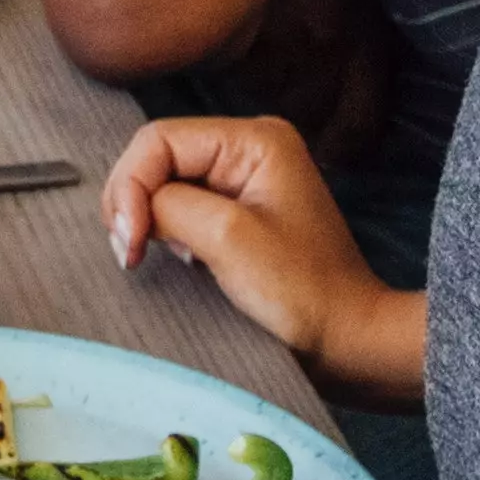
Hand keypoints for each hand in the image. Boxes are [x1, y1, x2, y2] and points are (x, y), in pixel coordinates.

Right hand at [104, 114, 387, 364]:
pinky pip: (179, 204)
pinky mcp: (236, 209)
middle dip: (133, 201)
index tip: (131, 243)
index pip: (159, 140)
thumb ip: (169, 206)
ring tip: (152, 254)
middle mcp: (247, 147)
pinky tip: (179, 255)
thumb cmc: (303, 292)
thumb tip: (131, 208)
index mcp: (255, 139)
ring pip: (162, 182)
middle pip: (156, 156)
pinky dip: (164, 230)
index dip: (130, 185)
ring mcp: (242, 178)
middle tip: (132, 253)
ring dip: (146, 218)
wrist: (349, 340)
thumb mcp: (228, 239)